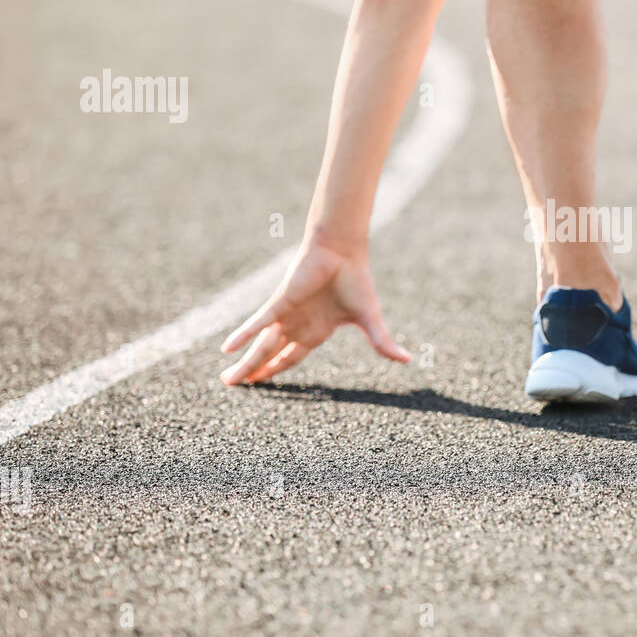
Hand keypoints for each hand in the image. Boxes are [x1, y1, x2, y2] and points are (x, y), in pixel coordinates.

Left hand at [219, 239, 410, 384]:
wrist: (345, 251)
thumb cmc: (357, 281)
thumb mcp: (370, 319)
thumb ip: (382, 343)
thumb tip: (409, 359)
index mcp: (315, 331)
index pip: (290, 358)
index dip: (276, 372)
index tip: (262, 384)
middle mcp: (296, 326)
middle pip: (270, 356)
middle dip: (253, 372)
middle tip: (234, 385)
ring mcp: (286, 315)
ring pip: (260, 346)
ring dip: (245, 364)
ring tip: (227, 380)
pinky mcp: (280, 303)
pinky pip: (258, 322)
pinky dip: (243, 335)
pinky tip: (227, 349)